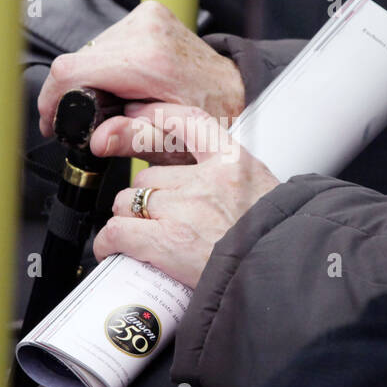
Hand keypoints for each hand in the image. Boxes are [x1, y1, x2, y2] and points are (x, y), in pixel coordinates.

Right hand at [37, 1, 245, 144]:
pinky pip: (106, 42)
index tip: (51, 122)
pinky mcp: (147, 14)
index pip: (73, 69)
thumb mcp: (171, 141)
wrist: (236, 93)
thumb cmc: (210, 118)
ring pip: (89, 49)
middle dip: (72, 94)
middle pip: (78, 60)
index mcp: (150, 60)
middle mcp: (147, 29)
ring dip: (88, 79)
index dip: (51, 98)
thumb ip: (131, 138)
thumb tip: (95, 140)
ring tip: (110, 104)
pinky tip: (120, 84)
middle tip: (82, 123)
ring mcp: (147, 17)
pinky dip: (104, 66)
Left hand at [93, 104, 279, 288]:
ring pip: (129, 202)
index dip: (159, 115)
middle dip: (146, 198)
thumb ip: (237, 185)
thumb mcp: (268, 197)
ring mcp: (184, 208)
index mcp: (235, 164)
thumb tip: (208, 188)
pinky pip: (118, 231)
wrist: (277, 274)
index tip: (138, 112)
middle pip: (150, 176)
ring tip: (140, 239)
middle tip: (156, 220)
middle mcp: (206, 180)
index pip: (191, 122)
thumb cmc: (273, 246)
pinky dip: (108, 242)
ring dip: (128, 219)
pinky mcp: (166, 239)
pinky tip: (110, 249)